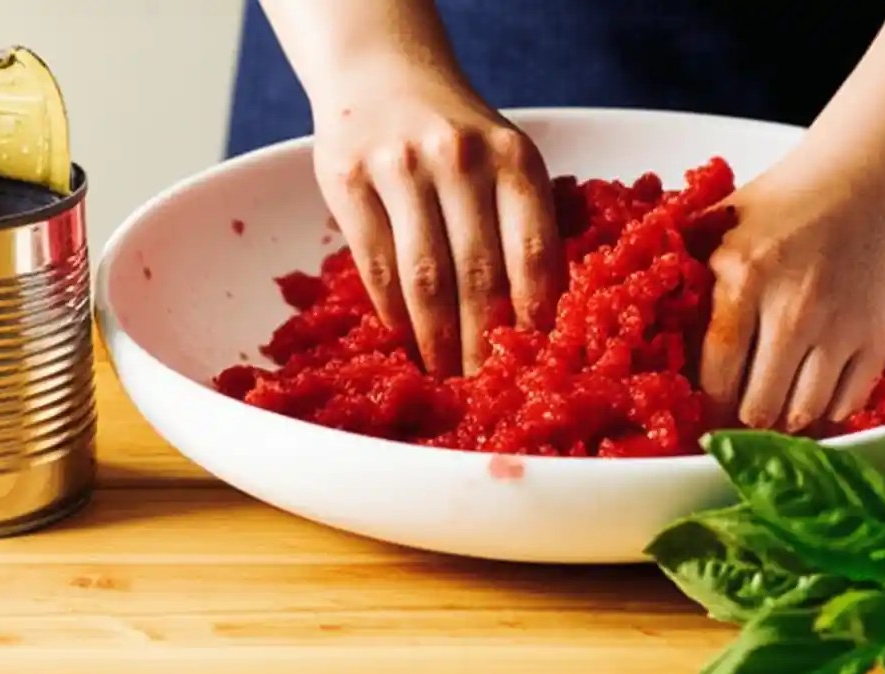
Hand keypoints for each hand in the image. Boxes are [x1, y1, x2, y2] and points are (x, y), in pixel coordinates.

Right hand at [311, 69, 563, 376]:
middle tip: (483, 388)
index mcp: (514, 158)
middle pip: (478, 276)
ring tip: (443, 375)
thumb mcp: (505, 158)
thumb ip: (520, 221)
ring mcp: (400, 167)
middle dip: (482, 344)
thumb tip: (537, 322)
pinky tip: (403, 338)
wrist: (381, 74)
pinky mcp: (347, 178)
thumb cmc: (455, 134)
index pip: (532, 254)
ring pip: (423, 277)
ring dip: (435, 339)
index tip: (531, 366)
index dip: (532, 319)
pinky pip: (374, 264)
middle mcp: (460, 158)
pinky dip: (391, 312)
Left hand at [699, 163, 884, 431]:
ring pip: (804, 413)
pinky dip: (826, 414)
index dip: (707, 405)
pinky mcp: (878, 337)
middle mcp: (794, 310)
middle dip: (741, 420)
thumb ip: (685, 274)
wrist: (865, 180)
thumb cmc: (783, 203)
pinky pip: (849, 405)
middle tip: (733, 421)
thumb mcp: (718, 226)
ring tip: (769, 417)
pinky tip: (808, 402)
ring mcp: (841, 328)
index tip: (701, 415)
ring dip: (782, 424)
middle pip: (759, 405)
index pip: (718, 372)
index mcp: (743, 280)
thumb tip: (646, 329)